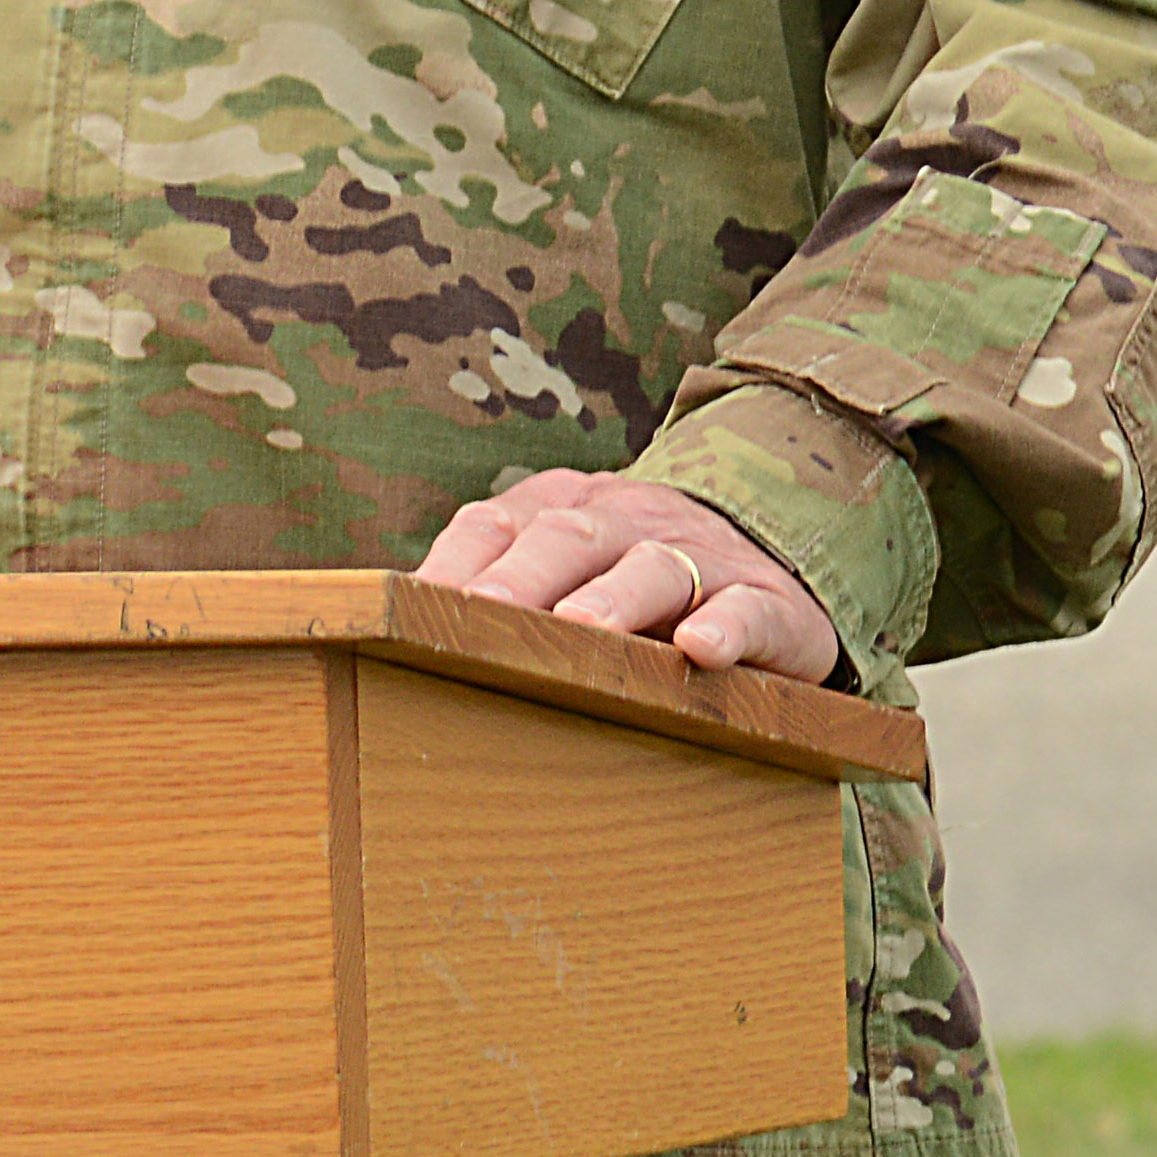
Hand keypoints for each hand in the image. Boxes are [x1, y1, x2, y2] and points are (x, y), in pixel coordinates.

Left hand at [412, 469, 838, 682]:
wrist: (772, 557)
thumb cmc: (632, 583)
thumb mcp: (562, 571)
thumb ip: (492, 592)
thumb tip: (384, 635)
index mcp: (563, 508)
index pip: (496, 525)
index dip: (453, 565)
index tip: (406, 611)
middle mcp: (628, 520)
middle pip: (567, 538)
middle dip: (520, 580)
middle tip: (481, 622)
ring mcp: (703, 557)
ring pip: (654, 567)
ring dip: (615, 599)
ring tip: (583, 632)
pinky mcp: (770, 603)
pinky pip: (750, 608)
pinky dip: (727, 625)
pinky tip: (702, 647)